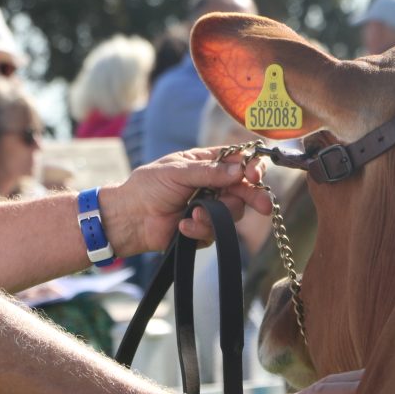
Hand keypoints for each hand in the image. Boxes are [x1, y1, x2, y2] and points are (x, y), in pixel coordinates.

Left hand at [101, 147, 273, 255]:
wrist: (129, 217)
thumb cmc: (148, 186)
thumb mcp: (178, 171)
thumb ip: (209, 171)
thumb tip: (239, 170)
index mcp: (207, 163)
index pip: (238, 161)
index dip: (251, 167)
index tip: (253, 175)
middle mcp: (213, 184)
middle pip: (244, 189)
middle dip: (254, 196)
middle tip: (265, 206)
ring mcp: (210, 208)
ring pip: (233, 213)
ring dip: (214, 215)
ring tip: (193, 214)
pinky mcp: (203, 229)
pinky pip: (215, 232)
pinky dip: (200, 229)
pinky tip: (182, 226)